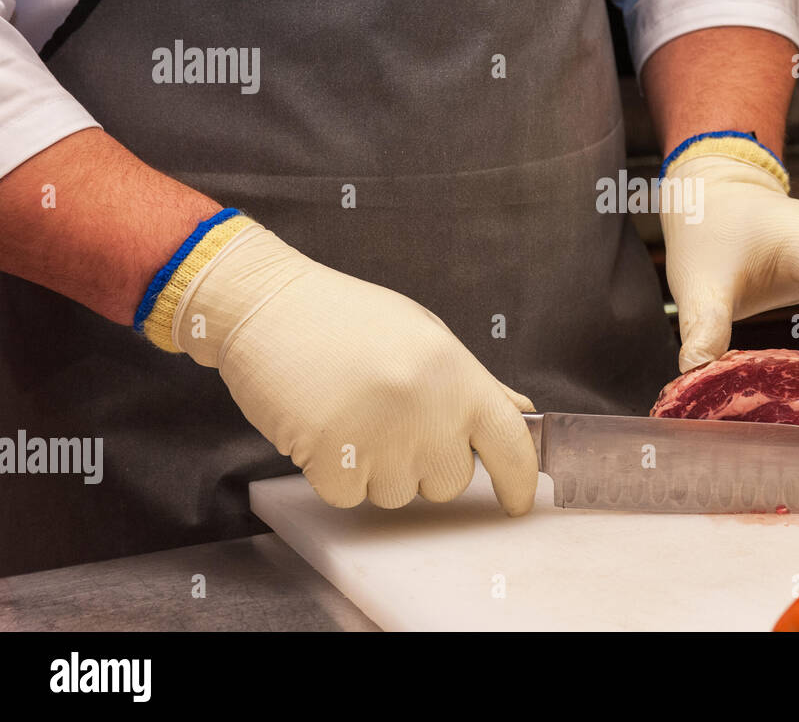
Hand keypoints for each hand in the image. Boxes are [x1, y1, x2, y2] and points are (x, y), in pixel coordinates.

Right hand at [172, 225, 537, 512]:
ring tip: (355, 414)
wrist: (268, 307)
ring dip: (379, 469)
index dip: (520, 481)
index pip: (511, 444)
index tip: (518, 501)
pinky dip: (336, 474)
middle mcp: (427, 409)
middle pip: (451, 482)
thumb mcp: (426, 336)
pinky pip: (350, 497)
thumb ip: (477, 384)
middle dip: (428, 464)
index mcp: (457, 374)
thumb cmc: (348, 319)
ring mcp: (380, 438)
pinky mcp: (332, 462)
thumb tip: (521, 414)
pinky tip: (326, 427)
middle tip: (394, 418)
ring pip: (399, 495)